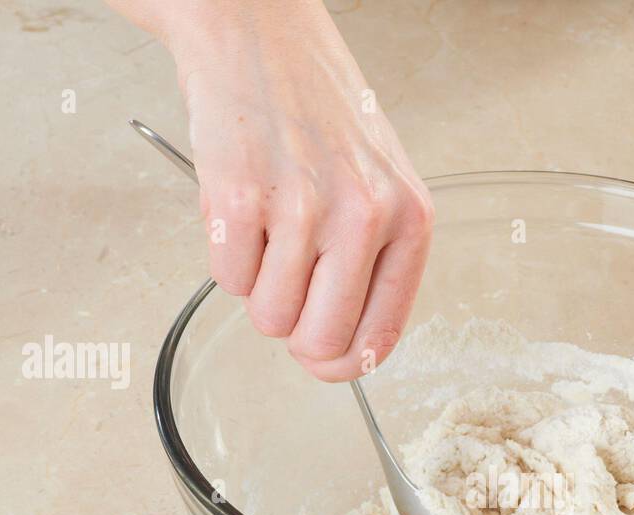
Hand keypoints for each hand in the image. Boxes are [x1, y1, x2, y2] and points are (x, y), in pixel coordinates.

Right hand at [162, 1, 433, 381]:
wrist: (256, 30)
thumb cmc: (317, 109)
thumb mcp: (377, 183)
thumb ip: (371, 265)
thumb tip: (337, 355)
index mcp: (409, 219)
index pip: (380, 338)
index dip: (342, 362)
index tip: (324, 357)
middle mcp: (366, 215)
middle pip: (320, 343)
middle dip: (294, 328)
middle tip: (285, 284)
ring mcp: (304, 207)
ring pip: (268, 318)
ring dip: (256, 286)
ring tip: (267, 228)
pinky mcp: (241, 197)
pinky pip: (226, 280)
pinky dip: (224, 254)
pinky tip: (240, 205)